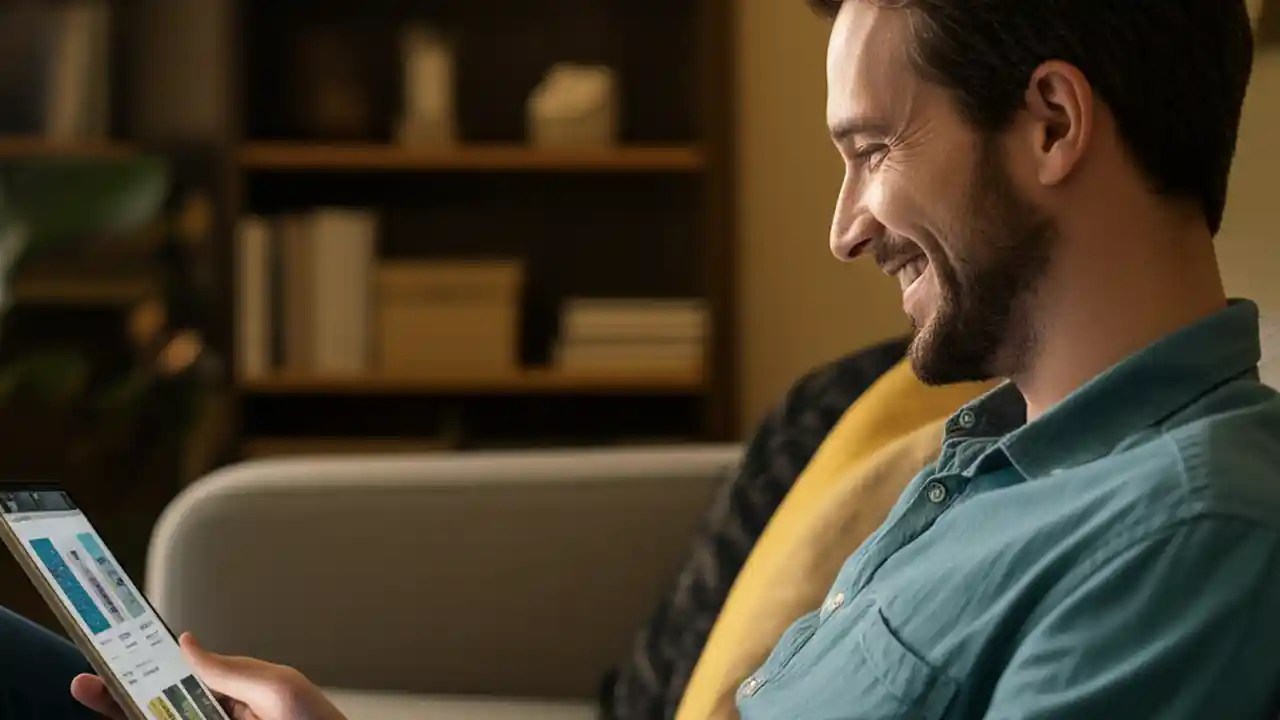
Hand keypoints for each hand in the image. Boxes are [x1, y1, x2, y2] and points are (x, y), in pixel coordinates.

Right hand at [71, 633, 347, 719]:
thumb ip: (232, 669)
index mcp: (243, 692)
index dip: (151, 661)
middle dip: (124, 691)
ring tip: (96, 694)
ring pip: (162, 718)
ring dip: (126, 709)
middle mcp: (226, 716)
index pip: (186, 674)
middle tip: (89, 680)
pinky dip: (144, 718)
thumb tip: (187, 643)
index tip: (117, 648)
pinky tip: (125, 713)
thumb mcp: (279, 689)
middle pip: (163, 703)